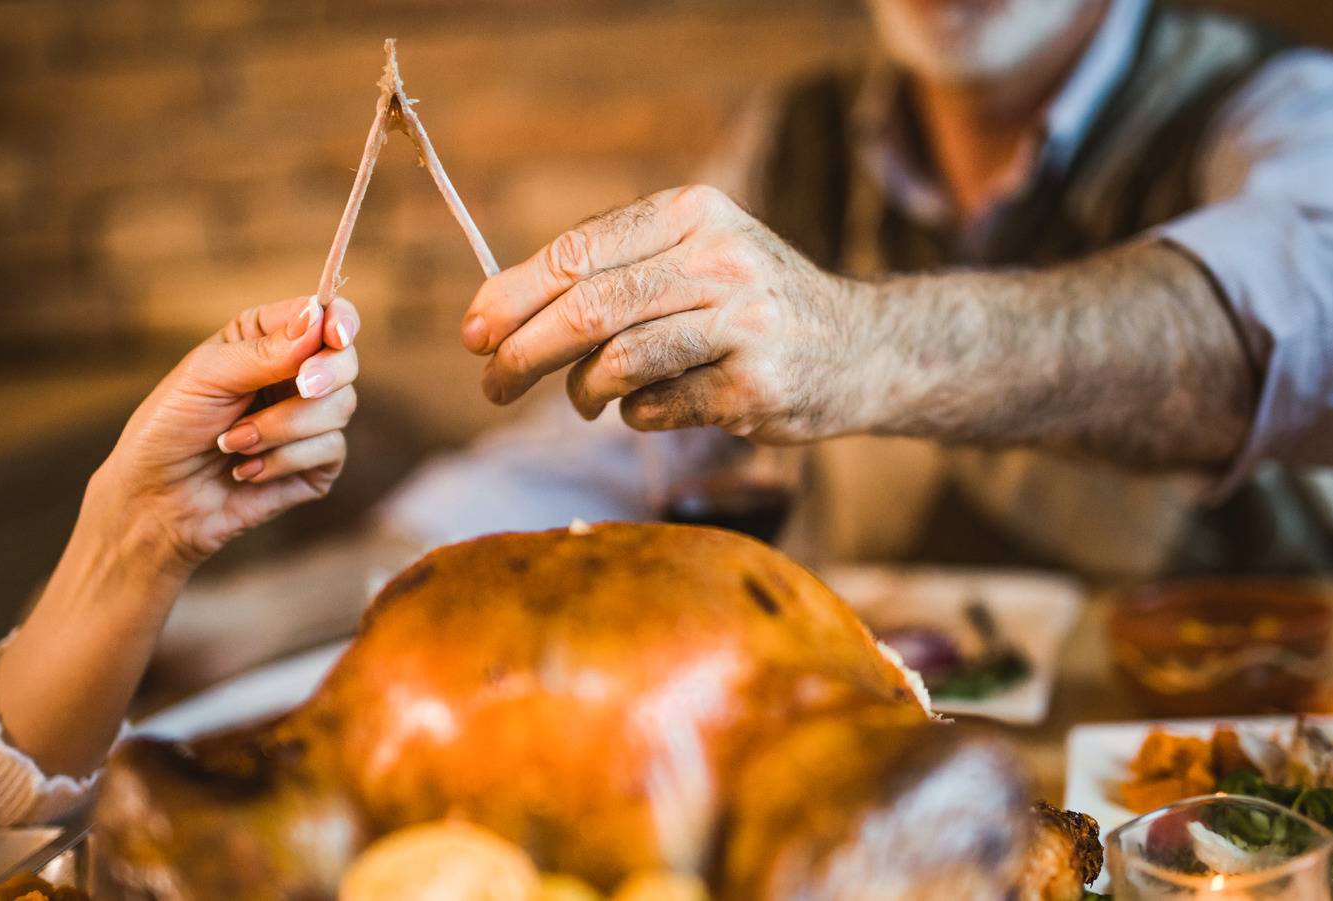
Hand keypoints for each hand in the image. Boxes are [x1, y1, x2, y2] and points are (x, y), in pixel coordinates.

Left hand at [96, 294, 361, 572]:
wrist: (156, 500)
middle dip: (325, 374)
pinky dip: (283, 460)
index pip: (324, 315)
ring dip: (282, 427)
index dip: (339, 319)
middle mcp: (296, 376)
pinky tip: (247, 470)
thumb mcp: (207, 376)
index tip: (336, 334)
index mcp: (268, 340)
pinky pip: (330, 449)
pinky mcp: (317, 465)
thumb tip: (317, 319)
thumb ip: (264, 350)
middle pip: (345, 361)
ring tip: (232, 443)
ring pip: (340, 407)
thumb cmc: (170, 428)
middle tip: (303, 386)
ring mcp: (311, 422)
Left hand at [462, 185, 867, 442]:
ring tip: (581, 400)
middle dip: (523, 353)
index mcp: (693, 213)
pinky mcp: (756, 387)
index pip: (577, 252)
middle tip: (491, 384)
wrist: (861, 347)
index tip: (472, 333)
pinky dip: (635, 415)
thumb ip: (610, 271)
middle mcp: (721, 260)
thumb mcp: (692, 257)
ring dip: (580, 392)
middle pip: (588, 309)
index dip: (511, 295)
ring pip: (618, 364)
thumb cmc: (750, 305)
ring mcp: (744, 325)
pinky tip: (649, 407)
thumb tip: (495, 313)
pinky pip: (656, 410)